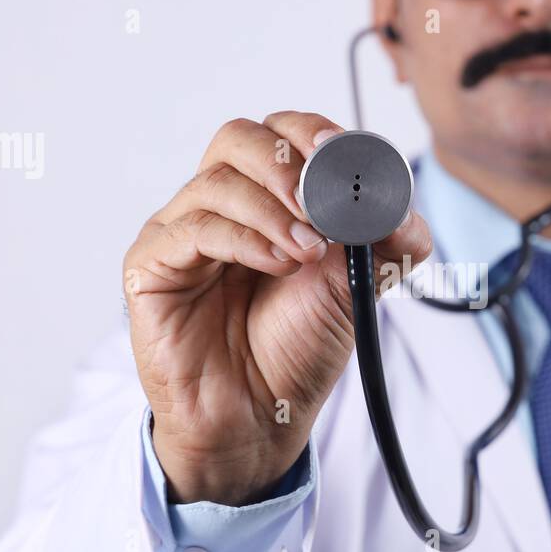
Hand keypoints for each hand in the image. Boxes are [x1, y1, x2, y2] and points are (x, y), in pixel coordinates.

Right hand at [123, 112, 431, 504]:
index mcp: (266, 198)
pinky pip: (191, 228)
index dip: (312, 134)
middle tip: (322, 203)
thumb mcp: (357, 287)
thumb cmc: (296, 348)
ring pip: (217, 181)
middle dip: (286, 161)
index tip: (346, 158)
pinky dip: (243, 238)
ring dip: (272, 210)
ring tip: (308, 252)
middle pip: (239, 138)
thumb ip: (384, 239)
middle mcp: (220, 206)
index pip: (280, 133)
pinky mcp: (150, 266)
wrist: (260, 418)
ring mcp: (181, 233)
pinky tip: (277, 264)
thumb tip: (400, 199)